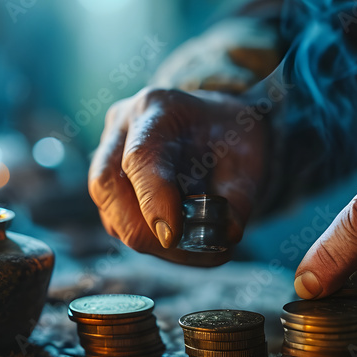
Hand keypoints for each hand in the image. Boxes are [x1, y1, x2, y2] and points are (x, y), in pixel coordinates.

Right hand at [89, 87, 268, 265]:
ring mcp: (107, 158)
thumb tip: (224, 237)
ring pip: (111, 215)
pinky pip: (118, 226)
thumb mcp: (249, 159)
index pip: (141, 156)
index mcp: (158, 108)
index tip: (173, 235)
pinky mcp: (108, 189)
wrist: (215, 128)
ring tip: (196, 244)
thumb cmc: (230, 138)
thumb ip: (238, 198)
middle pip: (109, 188)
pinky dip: (153, 243)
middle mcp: (121, 128)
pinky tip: (181, 239)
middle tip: (195, 248)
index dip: (153, 199)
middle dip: (150, 233)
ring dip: (155, 243)